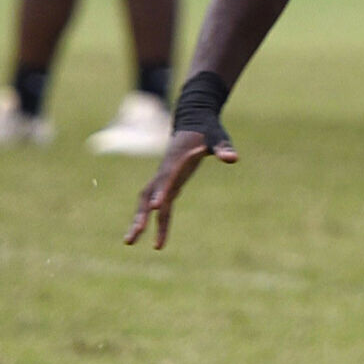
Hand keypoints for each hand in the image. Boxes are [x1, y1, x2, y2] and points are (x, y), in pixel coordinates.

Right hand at [124, 128, 237, 249]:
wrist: (194, 121)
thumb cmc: (207, 130)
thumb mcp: (217, 136)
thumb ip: (223, 147)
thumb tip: (233, 158)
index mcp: (176, 161)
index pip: (167, 179)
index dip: (161, 192)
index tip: (155, 207)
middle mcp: (165, 172)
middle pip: (148, 196)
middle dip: (141, 215)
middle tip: (134, 236)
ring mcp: (164, 178)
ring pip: (147, 202)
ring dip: (140, 221)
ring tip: (130, 242)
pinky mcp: (169, 183)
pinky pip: (160, 204)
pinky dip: (157, 219)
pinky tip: (157, 238)